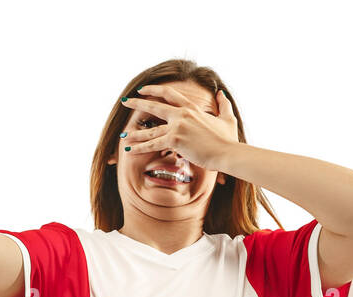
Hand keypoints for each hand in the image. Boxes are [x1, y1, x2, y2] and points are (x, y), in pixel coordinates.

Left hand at [120, 85, 239, 171]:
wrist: (228, 152)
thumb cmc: (228, 140)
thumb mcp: (228, 119)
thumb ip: (224, 105)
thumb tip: (222, 94)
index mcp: (191, 108)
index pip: (170, 94)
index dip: (154, 90)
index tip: (143, 89)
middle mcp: (182, 114)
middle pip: (154, 105)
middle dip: (138, 103)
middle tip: (125, 101)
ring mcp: (177, 126)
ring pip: (151, 129)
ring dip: (136, 132)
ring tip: (124, 134)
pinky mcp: (175, 140)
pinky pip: (153, 145)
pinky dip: (140, 147)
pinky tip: (130, 149)